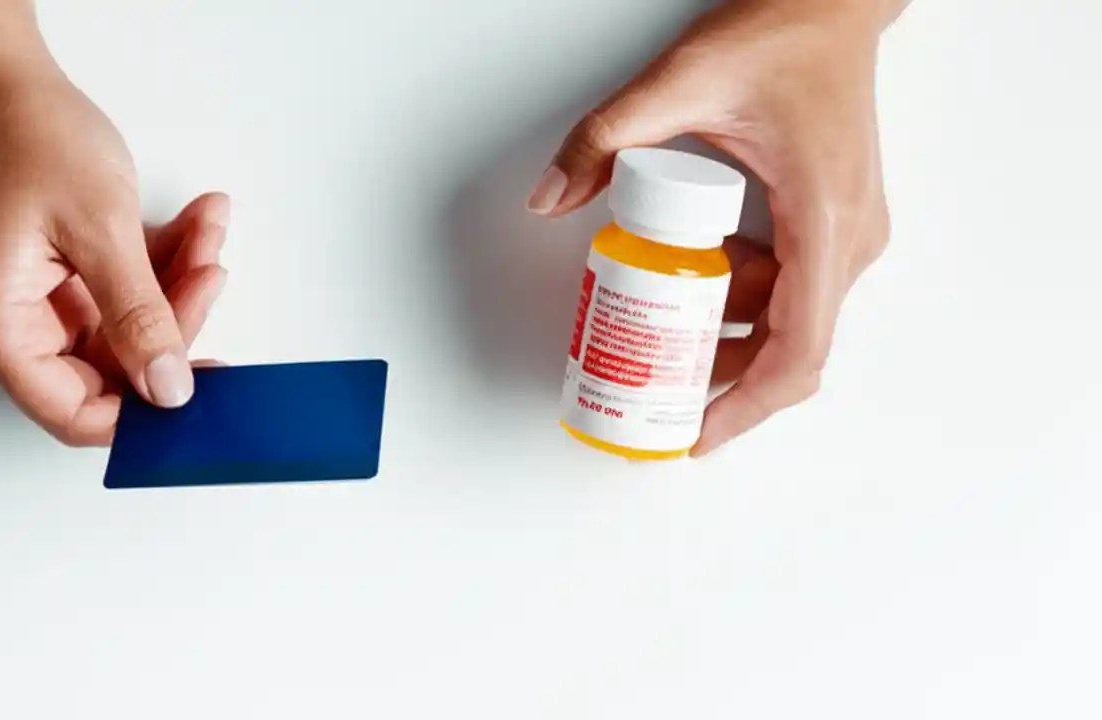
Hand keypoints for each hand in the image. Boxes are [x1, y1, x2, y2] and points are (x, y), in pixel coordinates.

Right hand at [0, 69, 228, 445]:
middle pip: (110, 367)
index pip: (73, 412)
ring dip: (177, 282)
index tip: (199, 381)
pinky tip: (194, 224)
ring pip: (126, 323)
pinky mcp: (58, 271)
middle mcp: (8, 322)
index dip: (141, 410)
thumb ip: (140, 317)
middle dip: (174, 321)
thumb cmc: (26, 133)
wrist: (1, 73)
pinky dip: (161, 260)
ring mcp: (34, 297)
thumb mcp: (100, 229)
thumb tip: (169, 388)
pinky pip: (121, 288)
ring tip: (207, 233)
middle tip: (212, 275)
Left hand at [527, 0, 893, 455]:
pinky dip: (737, 300)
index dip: (746, 406)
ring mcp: (847, 235)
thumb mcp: (682, 80)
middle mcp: (849, 238)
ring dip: (724, 336)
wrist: (831, 2)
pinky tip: (691, 280)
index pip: (796, 347)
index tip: (699, 433)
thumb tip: (549, 197)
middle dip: (721, 380)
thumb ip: (604, 137)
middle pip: (790, 349)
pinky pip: (788, 289)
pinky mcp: (832, 225)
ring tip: (658, 333)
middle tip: (656, 394)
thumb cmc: (783, 34)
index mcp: (825, 217)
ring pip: (786, 321)